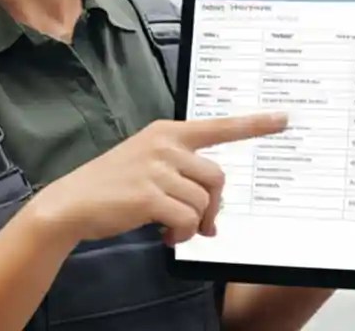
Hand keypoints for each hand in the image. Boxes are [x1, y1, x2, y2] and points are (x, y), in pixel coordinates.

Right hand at [29, 112, 289, 246]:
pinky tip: (165, 235)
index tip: (283, 119)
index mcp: (166, 132)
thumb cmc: (111, 186)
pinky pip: (188, 219)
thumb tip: (211, 214)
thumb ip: (180, 176)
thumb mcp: (146, 164)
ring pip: (204, 201)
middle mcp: (165, 145)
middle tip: (200, 224)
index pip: (219, 126)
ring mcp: (156, 168)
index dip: (254, 124)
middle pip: (217, 176)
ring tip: (173, 228)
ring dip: (194, 223)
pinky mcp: (150, 195)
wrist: (72, 203)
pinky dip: (183, 233)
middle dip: (213, 205)